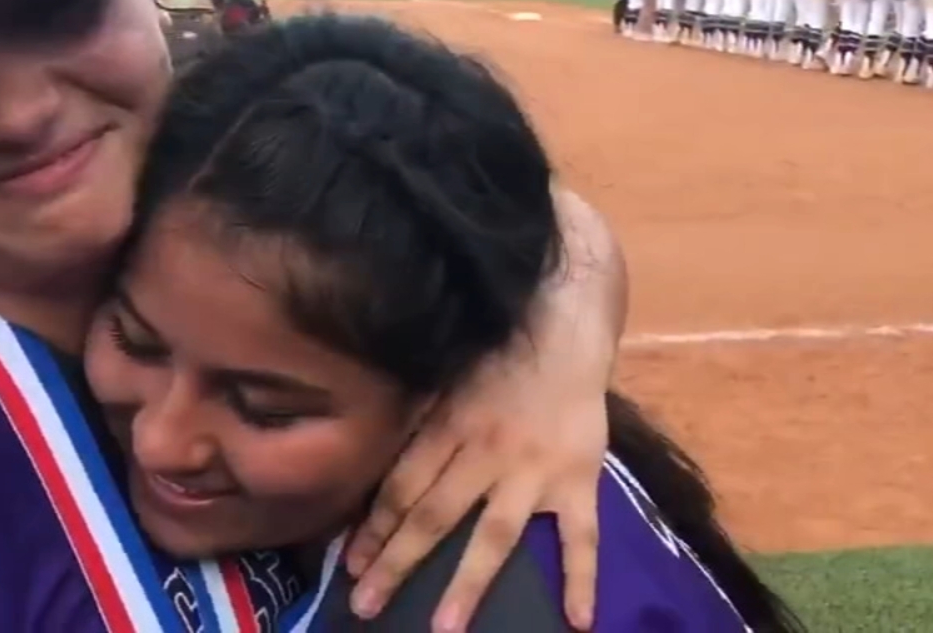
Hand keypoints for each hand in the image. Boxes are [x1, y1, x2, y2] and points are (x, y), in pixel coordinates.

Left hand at [345, 342, 610, 630]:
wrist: (565, 329)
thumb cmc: (497, 355)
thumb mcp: (445, 379)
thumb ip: (418, 422)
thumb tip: (373, 457)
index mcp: (448, 428)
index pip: (402, 487)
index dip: (373, 528)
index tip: (350, 565)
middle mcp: (485, 454)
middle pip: (434, 517)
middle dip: (398, 564)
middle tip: (366, 607)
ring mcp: (534, 472)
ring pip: (496, 536)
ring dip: (468, 584)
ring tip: (444, 629)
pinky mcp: (580, 481)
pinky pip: (582, 537)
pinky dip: (581, 578)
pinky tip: (577, 622)